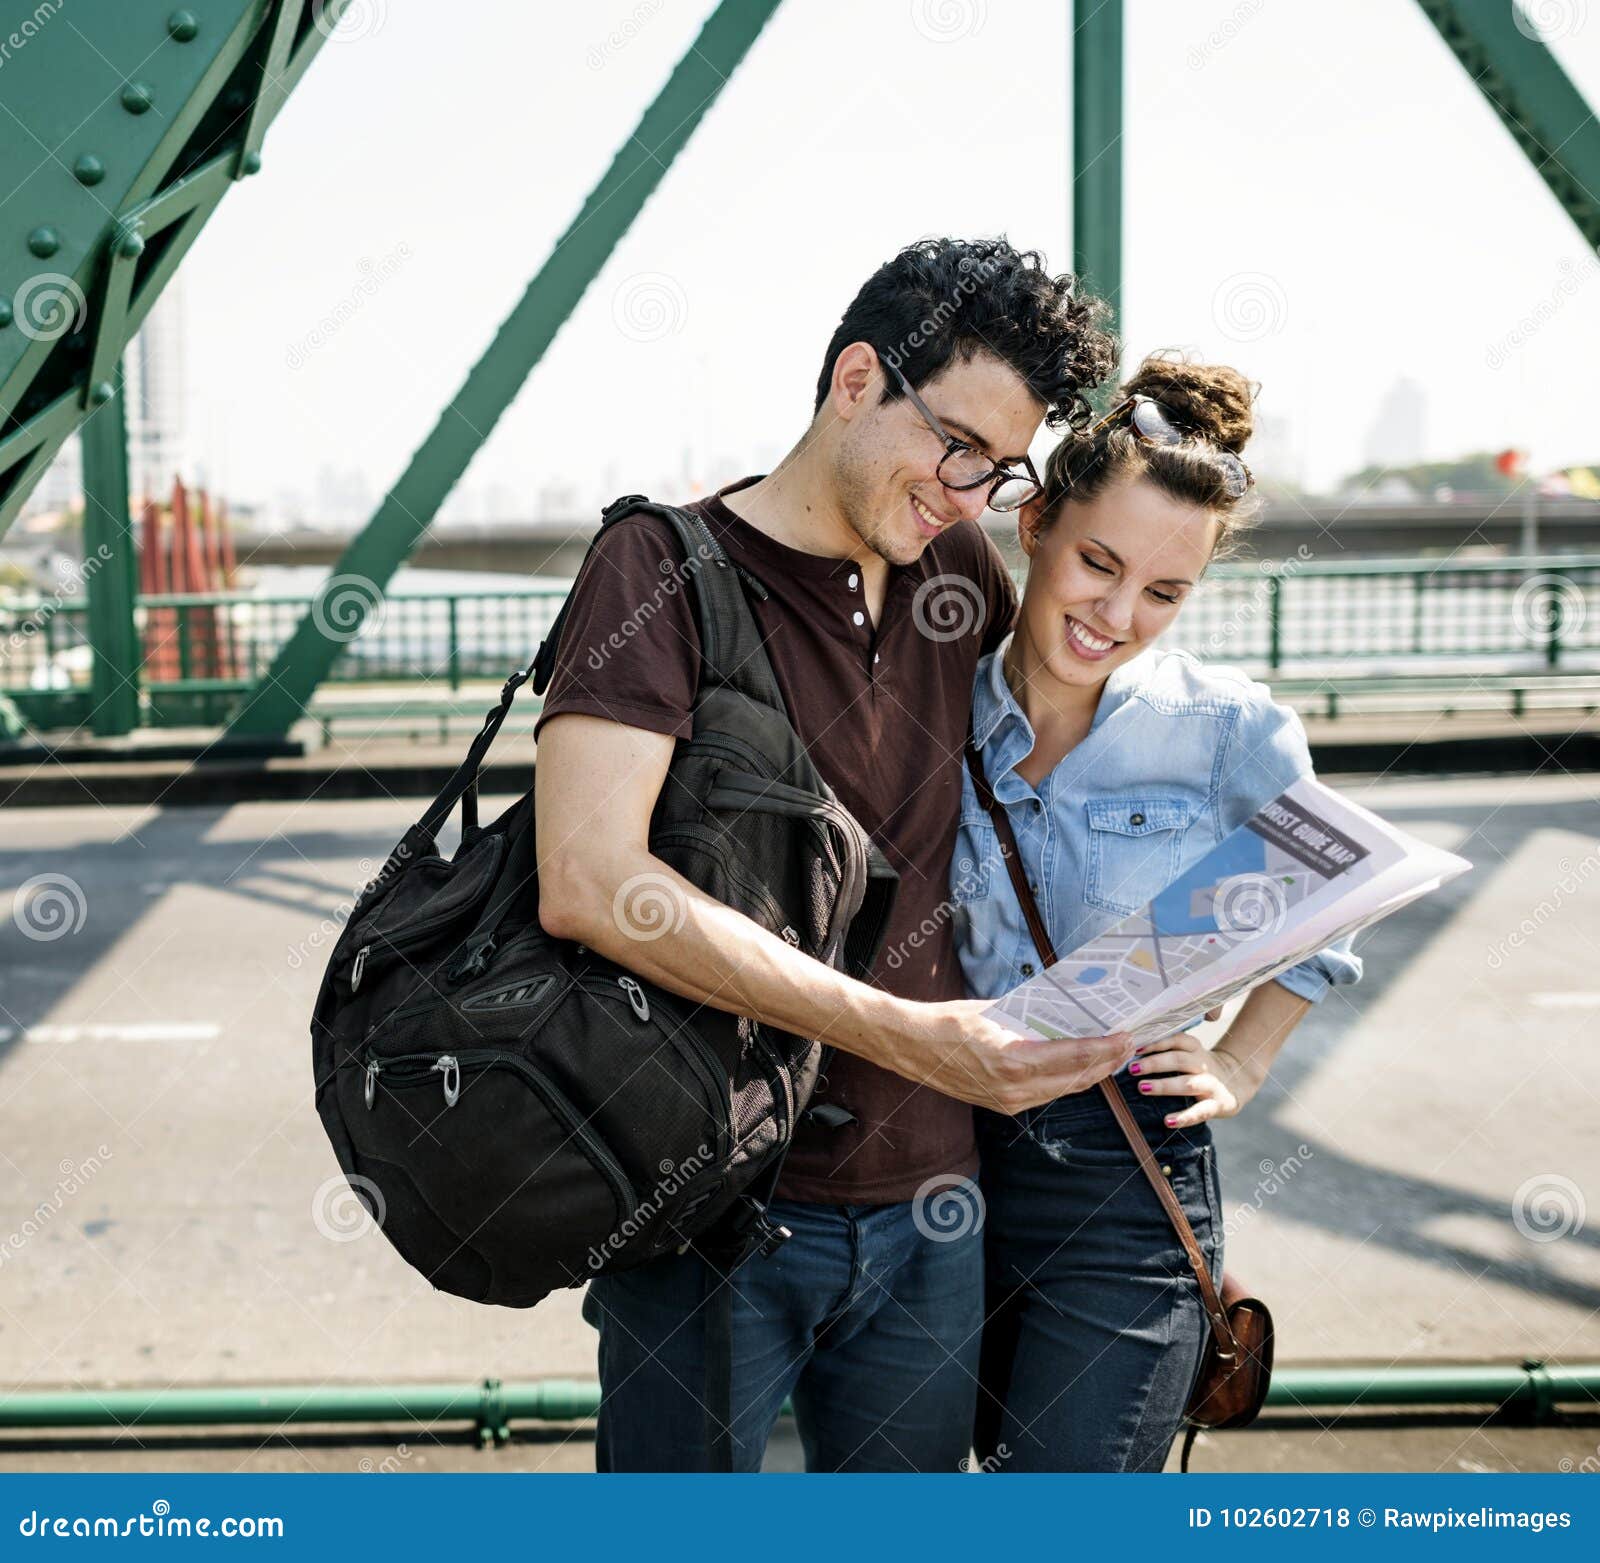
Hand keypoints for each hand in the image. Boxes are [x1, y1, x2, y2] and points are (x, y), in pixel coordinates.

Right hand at [887, 999, 1134, 1113]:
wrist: (911, 1047)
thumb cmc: (947, 1023)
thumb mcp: (995, 1010)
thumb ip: (1032, 1016)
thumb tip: (1067, 1011)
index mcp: (1013, 1062)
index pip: (1074, 1058)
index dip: (1104, 1049)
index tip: (1125, 1036)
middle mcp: (1014, 1090)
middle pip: (1075, 1080)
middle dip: (1106, 1062)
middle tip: (1127, 1044)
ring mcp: (1008, 1102)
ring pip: (1063, 1091)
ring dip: (1090, 1074)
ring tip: (1110, 1055)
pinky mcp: (1002, 1105)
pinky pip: (1045, 1094)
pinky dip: (1067, 1081)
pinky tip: (1078, 1068)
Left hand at [1127, 1035, 1266, 1127]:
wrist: (1238, 1081)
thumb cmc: (1200, 1067)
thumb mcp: (1189, 1054)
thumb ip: (1167, 1051)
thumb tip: (1129, 1050)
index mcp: (1195, 1049)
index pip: (1176, 1040)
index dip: (1157, 1042)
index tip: (1135, 1046)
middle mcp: (1203, 1064)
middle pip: (1179, 1060)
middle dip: (1155, 1063)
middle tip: (1132, 1068)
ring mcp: (1212, 1085)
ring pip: (1188, 1083)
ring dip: (1164, 1085)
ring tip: (1142, 1087)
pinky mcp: (1218, 1105)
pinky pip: (1200, 1111)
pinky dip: (1184, 1117)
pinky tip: (1167, 1121)